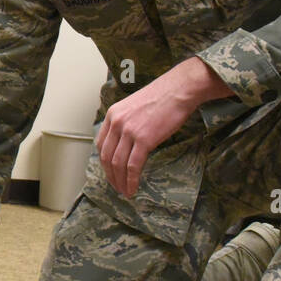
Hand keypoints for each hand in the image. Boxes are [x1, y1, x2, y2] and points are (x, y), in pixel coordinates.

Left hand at [96, 57, 231, 197]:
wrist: (179, 89)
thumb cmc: (162, 96)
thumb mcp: (135, 106)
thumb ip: (126, 122)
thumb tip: (127, 141)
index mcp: (113, 114)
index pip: (101, 144)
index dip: (104, 162)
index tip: (110, 172)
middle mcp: (117, 122)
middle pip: (107, 156)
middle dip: (110, 175)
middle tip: (116, 187)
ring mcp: (129, 131)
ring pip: (118, 163)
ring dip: (120, 181)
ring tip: (125, 191)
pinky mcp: (144, 139)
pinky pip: (133, 165)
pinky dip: (131, 180)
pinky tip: (133, 188)